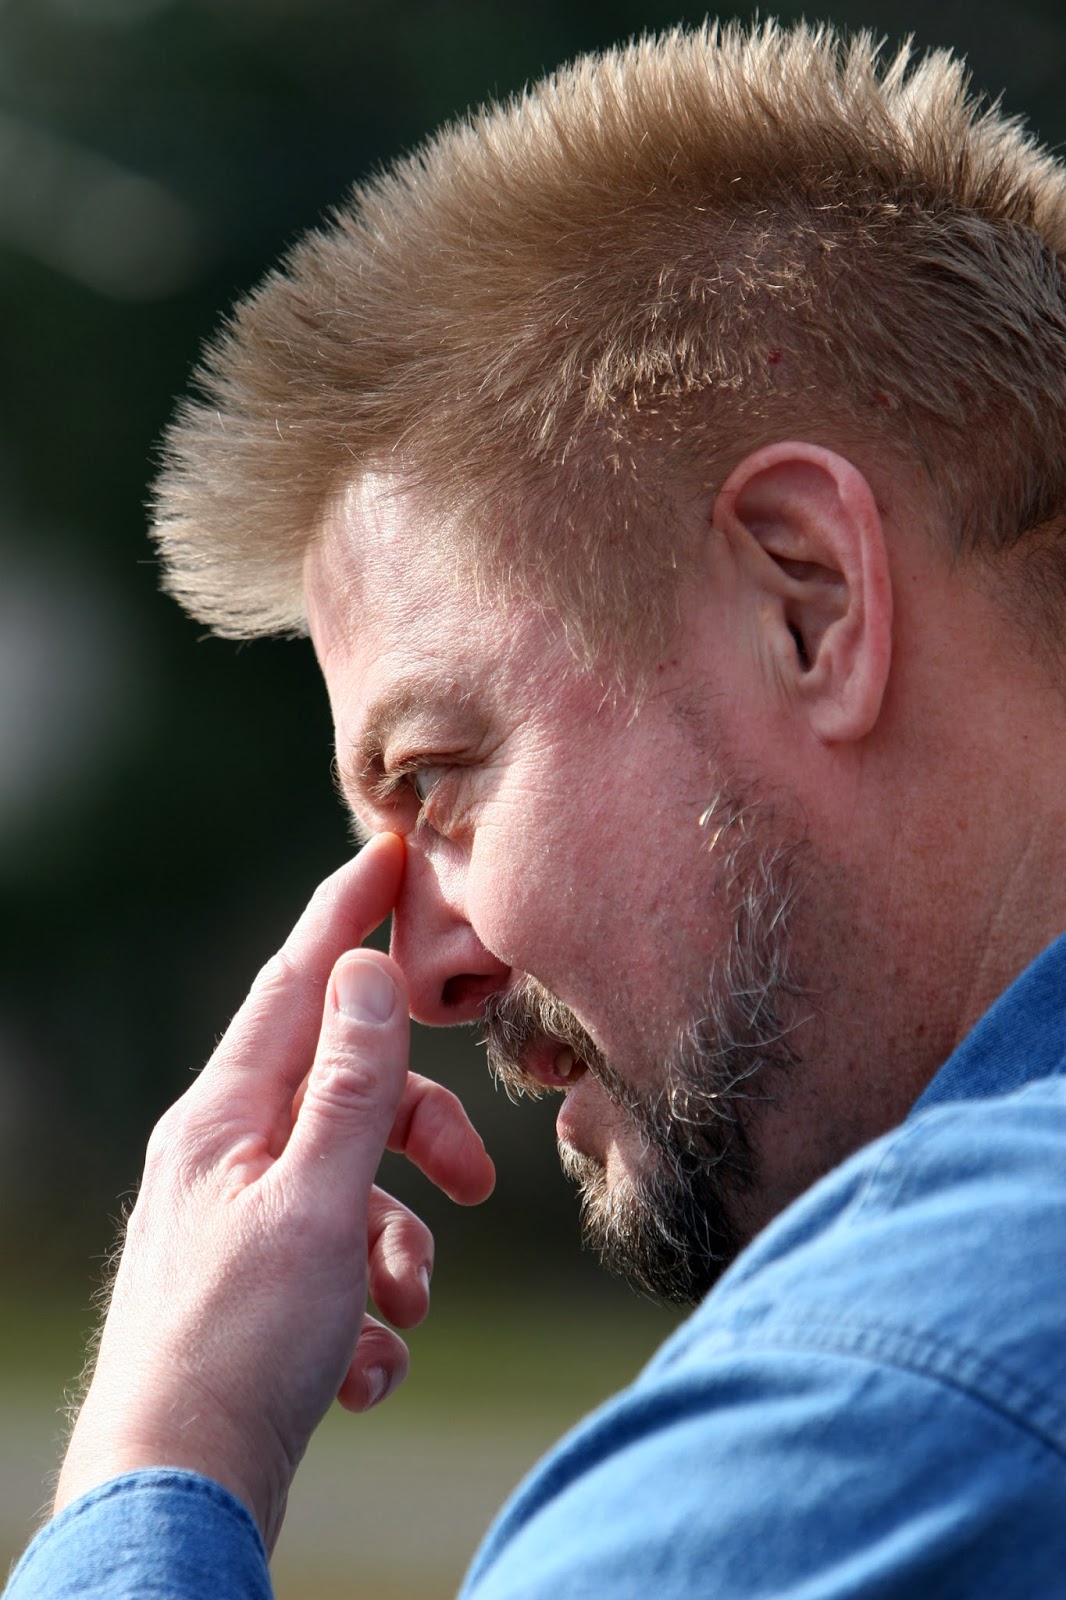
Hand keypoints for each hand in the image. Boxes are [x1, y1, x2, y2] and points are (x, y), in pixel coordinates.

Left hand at [54, 833, 494, 1549]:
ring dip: (399, 1247)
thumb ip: (349, 1085)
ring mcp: (238, 1223)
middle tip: (475, 1182)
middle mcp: (225, 1155)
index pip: (296, 981)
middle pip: (345, 1094)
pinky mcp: (256, 1289)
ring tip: (396, 1315)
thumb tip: (365, 973)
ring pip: (353, 1187)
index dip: (346, 913)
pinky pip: (339, 1264)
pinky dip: (367, 1308)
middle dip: (420, 1135)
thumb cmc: (241, 1342)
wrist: (179, 1488)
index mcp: (225, 1115)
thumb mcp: (315, 1202)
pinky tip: (361, 1367)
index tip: (388, 851)